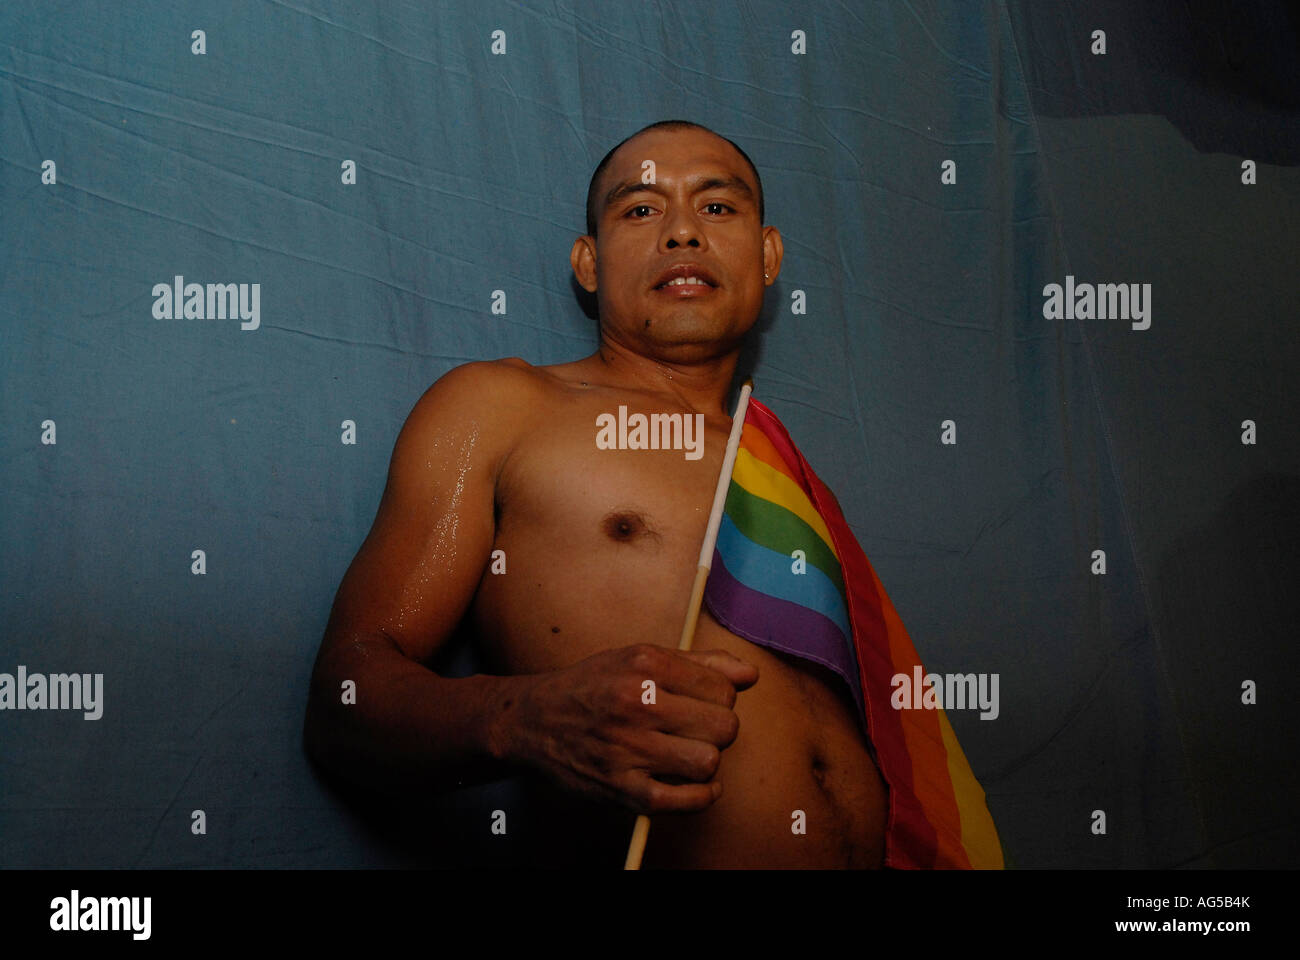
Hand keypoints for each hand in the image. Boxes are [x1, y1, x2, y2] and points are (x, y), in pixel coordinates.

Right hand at [504, 644, 757, 814]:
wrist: (532, 720)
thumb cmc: (592, 685)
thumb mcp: (639, 658)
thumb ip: (699, 663)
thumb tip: (750, 674)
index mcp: (646, 665)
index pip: (723, 688)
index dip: (722, 698)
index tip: (703, 702)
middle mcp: (637, 703)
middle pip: (723, 726)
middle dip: (720, 729)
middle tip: (699, 728)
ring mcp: (627, 748)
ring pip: (708, 762)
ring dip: (706, 760)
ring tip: (689, 752)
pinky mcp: (620, 788)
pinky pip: (683, 801)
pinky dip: (701, 796)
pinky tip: (695, 784)